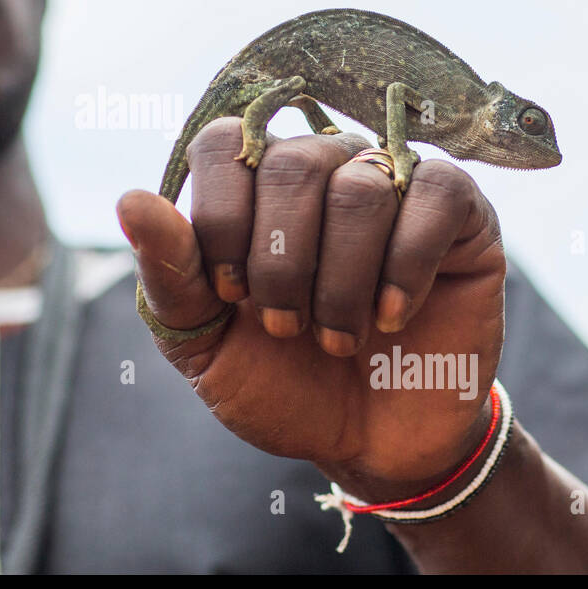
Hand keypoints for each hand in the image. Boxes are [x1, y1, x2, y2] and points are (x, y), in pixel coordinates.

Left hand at [116, 118, 505, 499]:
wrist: (369, 444)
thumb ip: (170, 273)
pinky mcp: (459, 212)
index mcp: (252, 187)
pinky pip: (437, 193)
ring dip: (340, 280)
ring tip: (340, 338)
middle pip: (291, 163)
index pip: (224, 144)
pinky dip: (407, 264)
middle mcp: (321, 167)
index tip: (230, 295)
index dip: (222, 219)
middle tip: (286, 329)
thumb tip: (128, 200)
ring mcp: (391, 183)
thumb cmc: (281, 385)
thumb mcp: (206, 344)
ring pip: (359, 185)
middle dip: (281, 263)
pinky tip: (393, 315)